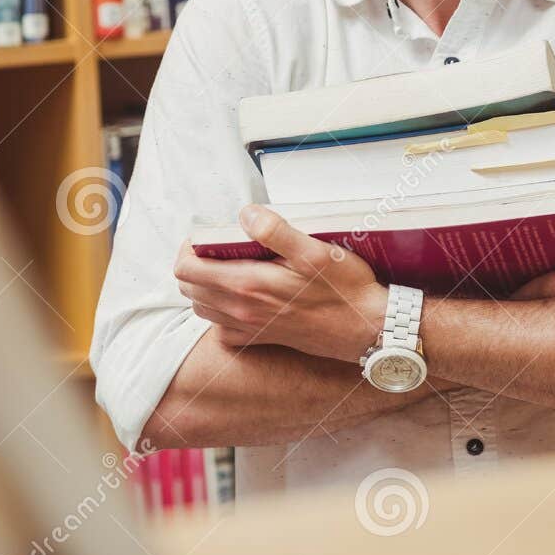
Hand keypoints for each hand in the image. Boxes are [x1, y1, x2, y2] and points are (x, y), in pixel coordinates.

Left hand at [175, 204, 387, 361]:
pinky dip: (220, 312)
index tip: (205, 237)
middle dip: (194, 265)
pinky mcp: (260, 339)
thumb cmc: (345, 290)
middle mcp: (241, 310)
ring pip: (202, 309)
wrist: (366, 330)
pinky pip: (222, 329)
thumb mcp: (315, 251)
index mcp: (248, 285)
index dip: (188, 249)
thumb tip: (245, 214)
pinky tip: (239, 297)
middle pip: (189, 289)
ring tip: (225, 267)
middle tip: (216, 248)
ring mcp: (249, 328)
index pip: (187, 270)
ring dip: (204, 287)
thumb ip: (275, 231)